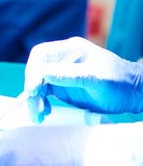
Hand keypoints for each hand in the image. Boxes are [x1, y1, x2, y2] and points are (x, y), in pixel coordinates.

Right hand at [24, 36, 142, 121]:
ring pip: (39, 85)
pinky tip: (45, 114)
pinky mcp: (64, 89)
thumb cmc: (119, 81)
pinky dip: (42, 104)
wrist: (133, 94)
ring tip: (38, 116)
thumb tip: (43, 73)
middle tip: (34, 108)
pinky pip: (46, 95)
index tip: (32, 89)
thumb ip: (70, 75)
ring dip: (35, 100)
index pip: (41, 55)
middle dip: (32, 90)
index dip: (33, 71)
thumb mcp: (96, 78)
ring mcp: (62, 75)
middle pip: (37, 71)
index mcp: (70, 49)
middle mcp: (62, 60)